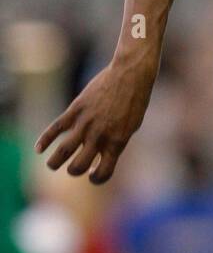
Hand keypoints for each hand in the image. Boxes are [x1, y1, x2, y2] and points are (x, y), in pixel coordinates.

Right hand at [35, 56, 156, 183]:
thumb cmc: (134, 101)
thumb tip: (101, 154)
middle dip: (73, 171)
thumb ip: (115, 141)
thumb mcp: (130, 126)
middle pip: (78, 166)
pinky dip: (44, 139)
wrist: (130, 74)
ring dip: (54, 162)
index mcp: (116, 144)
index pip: (103, 174)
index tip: (92, 172)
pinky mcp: (76, 109)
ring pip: (63, 151)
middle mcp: (99, 137)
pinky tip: (38, 149)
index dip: (96, 178)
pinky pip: (56, 127)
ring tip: (53, 165)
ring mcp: (86, 123)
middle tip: (72, 167)